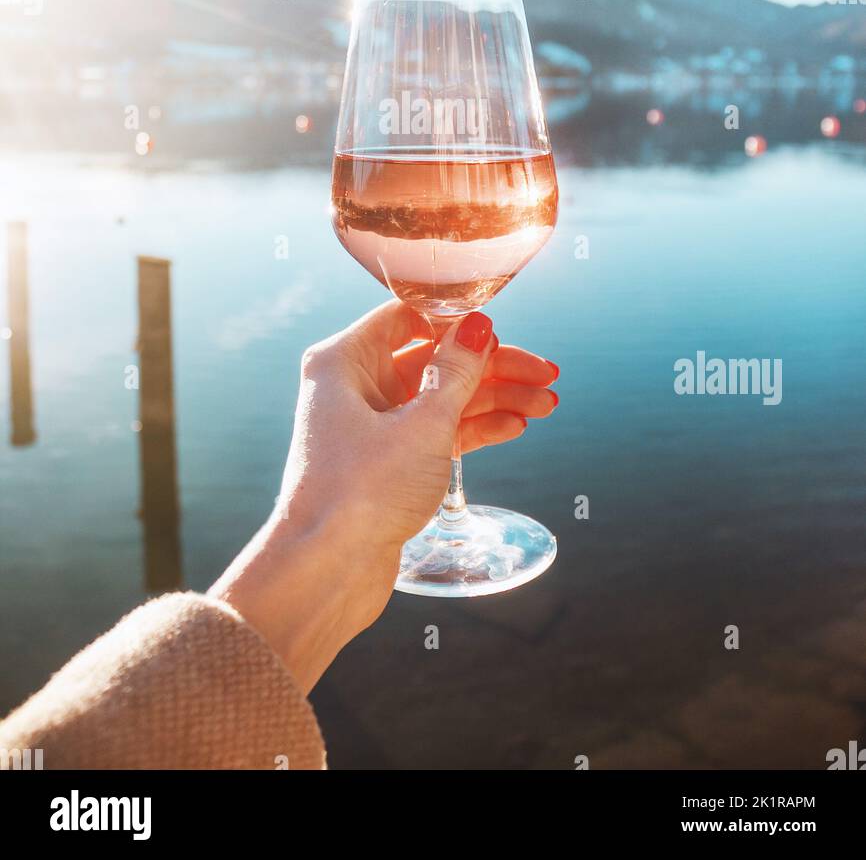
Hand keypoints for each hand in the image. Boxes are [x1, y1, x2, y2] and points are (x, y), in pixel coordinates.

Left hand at [212, 301, 558, 691]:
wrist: (325, 573)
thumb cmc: (359, 494)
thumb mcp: (422, 426)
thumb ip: (457, 373)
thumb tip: (479, 327)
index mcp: (344, 361)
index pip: (409, 317)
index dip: (459, 322)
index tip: (503, 332)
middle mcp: (354, 387)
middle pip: (435, 360)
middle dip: (492, 368)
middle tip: (544, 374)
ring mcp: (371, 426)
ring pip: (442, 398)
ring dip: (493, 399)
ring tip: (545, 404)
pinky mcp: (387, 463)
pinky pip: (437, 432)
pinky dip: (475, 428)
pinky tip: (515, 425)